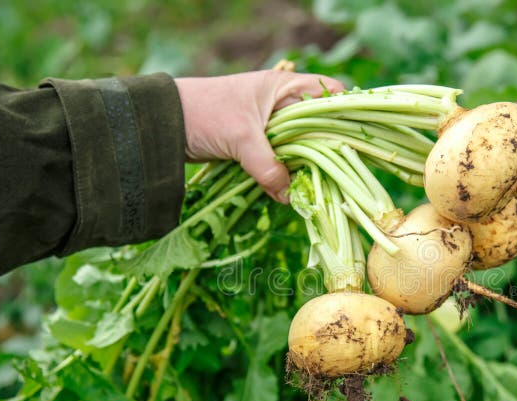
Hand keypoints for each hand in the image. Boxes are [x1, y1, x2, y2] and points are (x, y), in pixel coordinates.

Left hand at [175, 71, 344, 202]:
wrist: (162, 124)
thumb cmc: (205, 114)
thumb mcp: (242, 139)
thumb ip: (268, 168)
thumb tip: (290, 197)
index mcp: (284, 87)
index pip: (329, 93)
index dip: (344, 113)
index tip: (353, 141)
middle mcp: (282, 104)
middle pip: (319, 126)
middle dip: (327, 149)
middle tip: (339, 172)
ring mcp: (271, 126)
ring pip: (301, 147)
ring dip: (305, 166)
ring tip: (317, 185)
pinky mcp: (258, 145)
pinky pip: (282, 160)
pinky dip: (286, 174)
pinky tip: (294, 189)